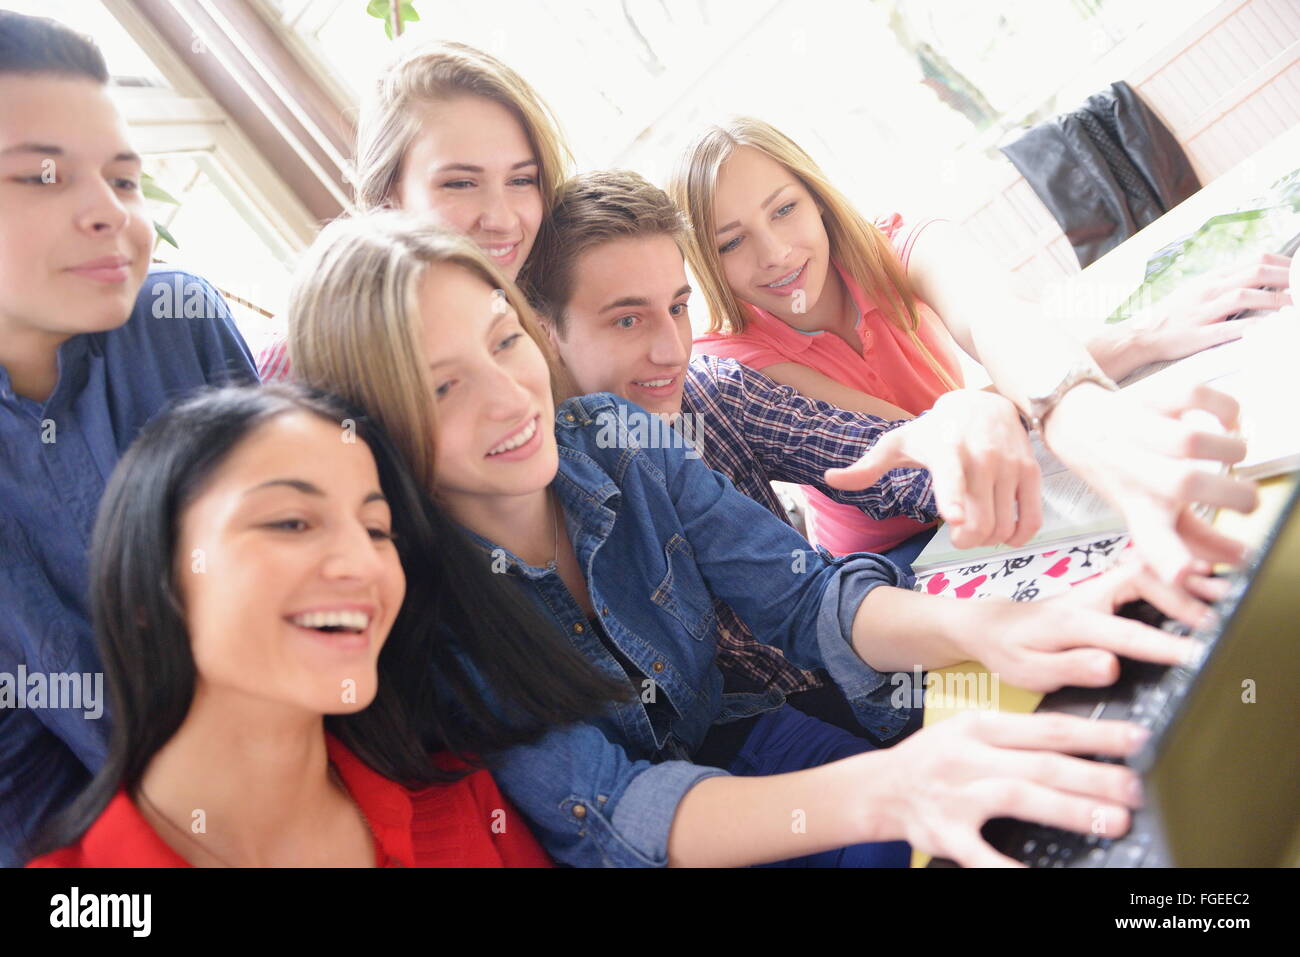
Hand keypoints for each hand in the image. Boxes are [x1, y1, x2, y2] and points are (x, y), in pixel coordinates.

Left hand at [824, 389, 1042, 547]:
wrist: (984, 401)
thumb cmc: (933, 429)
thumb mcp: (898, 443)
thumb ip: (867, 467)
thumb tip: (829, 479)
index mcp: (945, 449)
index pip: (950, 476)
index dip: (953, 498)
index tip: (954, 519)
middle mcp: (981, 456)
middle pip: (978, 520)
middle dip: (965, 541)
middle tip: (957, 535)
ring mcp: (1009, 464)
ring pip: (1003, 524)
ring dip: (989, 539)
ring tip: (978, 528)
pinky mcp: (1030, 471)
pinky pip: (1030, 519)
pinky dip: (1017, 535)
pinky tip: (1004, 532)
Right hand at [873, 710, 1147, 866]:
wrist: (879, 787)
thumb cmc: (935, 758)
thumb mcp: (969, 730)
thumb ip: (1018, 735)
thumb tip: (1081, 742)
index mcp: (979, 728)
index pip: (1047, 728)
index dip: (1094, 733)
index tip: (1137, 739)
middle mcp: (968, 758)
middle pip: (1040, 765)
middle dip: (1094, 777)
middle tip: (1136, 788)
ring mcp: (956, 796)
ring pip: (1019, 797)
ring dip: (1070, 809)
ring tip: (1113, 820)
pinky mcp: (944, 834)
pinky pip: (981, 854)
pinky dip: (1009, 866)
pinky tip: (1040, 874)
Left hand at [962, 561, 1225, 692]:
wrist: (987, 624)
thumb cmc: (1009, 650)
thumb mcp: (1031, 670)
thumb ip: (1070, 668)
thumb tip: (1110, 666)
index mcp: (1070, 621)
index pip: (1124, 632)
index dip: (1162, 645)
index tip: (1196, 655)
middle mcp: (1087, 596)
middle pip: (1140, 581)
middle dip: (1180, 599)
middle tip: (1214, 623)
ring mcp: (1096, 587)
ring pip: (1146, 571)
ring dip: (1181, 583)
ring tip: (1219, 599)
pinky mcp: (1103, 586)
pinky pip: (1144, 573)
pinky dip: (1172, 577)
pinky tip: (1196, 585)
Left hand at [1041, 381, 1257, 583]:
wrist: (1074, 424)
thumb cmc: (1120, 471)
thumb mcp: (1148, 509)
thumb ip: (1191, 536)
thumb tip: (1236, 558)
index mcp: (1135, 505)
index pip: (1150, 538)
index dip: (1172, 559)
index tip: (1190, 575)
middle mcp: (1132, 470)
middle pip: (1183, 483)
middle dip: (1229, 494)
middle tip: (1249, 501)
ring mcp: (1137, 432)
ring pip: (1190, 439)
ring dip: (1231, 447)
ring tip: (1236, 453)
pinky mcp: (1146, 398)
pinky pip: (1194, 393)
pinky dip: (1225, 407)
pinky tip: (1227, 420)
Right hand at [1134, 252, 1291, 363]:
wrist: (1139, 335)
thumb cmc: (1171, 316)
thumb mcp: (1196, 291)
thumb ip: (1224, 284)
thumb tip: (1255, 278)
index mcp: (1212, 278)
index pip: (1255, 260)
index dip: (1284, 263)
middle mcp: (1209, 290)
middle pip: (1255, 272)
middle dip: (1288, 277)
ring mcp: (1203, 311)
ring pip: (1246, 296)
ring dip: (1277, 300)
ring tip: (1297, 306)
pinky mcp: (1198, 334)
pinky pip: (1230, 328)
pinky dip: (1253, 327)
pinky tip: (1271, 329)